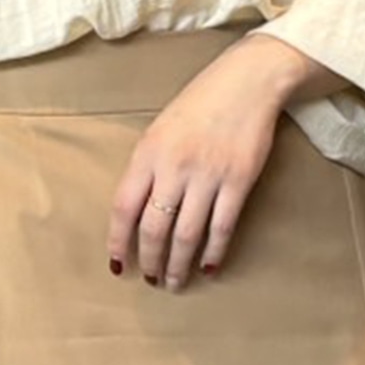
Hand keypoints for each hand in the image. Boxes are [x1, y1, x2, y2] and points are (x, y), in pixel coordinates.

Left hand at [106, 33, 314, 291]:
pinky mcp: (238, 181)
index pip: (123, 207)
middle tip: (151, 279)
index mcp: (148, 152)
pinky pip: (221, 227)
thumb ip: (148, 166)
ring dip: (178, 264)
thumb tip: (137, 210)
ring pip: (187, 234)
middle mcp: (174, 166)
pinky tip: (208, 267)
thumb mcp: (160, 129)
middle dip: (150, 260)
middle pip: (154, 227)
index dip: (118, 240)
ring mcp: (207, 175)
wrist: (246, 82)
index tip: (118, 264)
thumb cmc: (200, 103)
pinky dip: (213, 252)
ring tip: (174, 282)